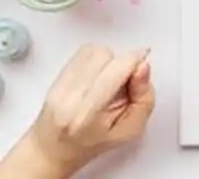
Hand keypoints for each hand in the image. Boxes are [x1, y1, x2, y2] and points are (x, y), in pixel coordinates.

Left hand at [25, 45, 153, 174]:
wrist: (55, 149)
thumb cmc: (91, 144)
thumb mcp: (129, 130)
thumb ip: (143, 99)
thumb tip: (142, 67)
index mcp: (87, 114)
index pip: (115, 70)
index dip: (134, 61)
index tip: (142, 68)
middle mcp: (69, 96)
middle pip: (104, 55)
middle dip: (121, 64)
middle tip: (122, 84)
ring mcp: (59, 85)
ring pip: (93, 50)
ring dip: (108, 60)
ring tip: (108, 81)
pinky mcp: (55, 76)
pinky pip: (82, 53)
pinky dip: (95, 60)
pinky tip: (96, 78)